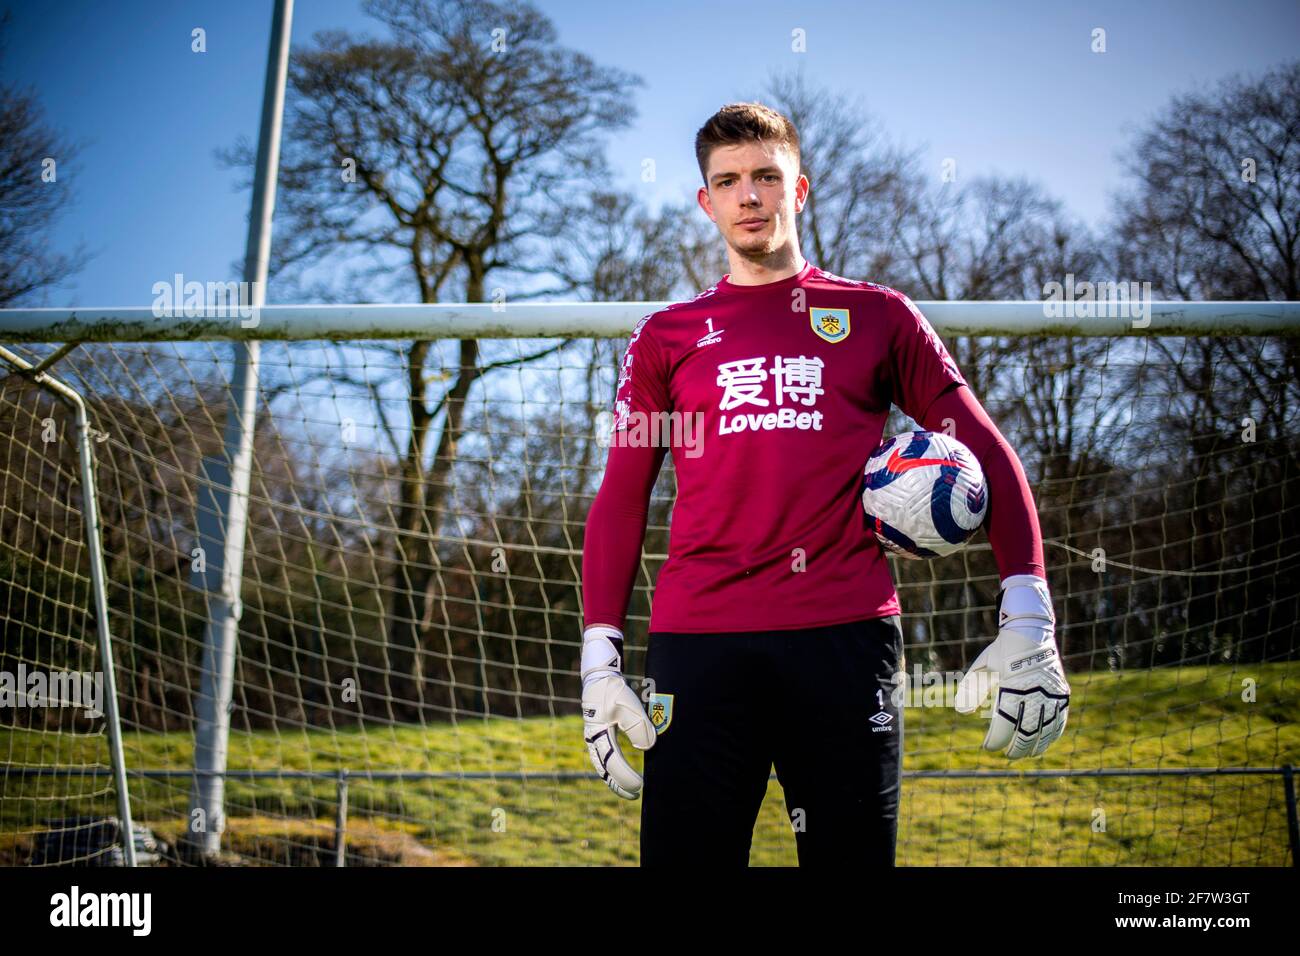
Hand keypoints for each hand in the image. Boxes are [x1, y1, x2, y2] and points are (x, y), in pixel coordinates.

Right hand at [580, 625, 654, 798]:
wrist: (599, 676)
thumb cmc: (614, 690)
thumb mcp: (630, 705)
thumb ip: (639, 727)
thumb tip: (647, 748)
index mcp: (599, 734)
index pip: (613, 763)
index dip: (626, 777)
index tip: (641, 785)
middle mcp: (593, 740)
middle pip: (604, 770)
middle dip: (619, 784)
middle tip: (636, 794)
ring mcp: (593, 738)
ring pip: (601, 766)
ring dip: (614, 779)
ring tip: (628, 790)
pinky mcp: (596, 735)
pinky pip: (602, 758)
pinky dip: (611, 769)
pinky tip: (620, 772)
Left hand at [954, 575, 1069, 758]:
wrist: (1030, 632)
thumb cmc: (1001, 652)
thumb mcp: (982, 668)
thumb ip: (972, 690)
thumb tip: (961, 710)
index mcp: (1011, 690)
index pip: (1003, 726)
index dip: (996, 740)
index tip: (989, 746)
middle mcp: (1033, 694)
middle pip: (1026, 733)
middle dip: (1016, 748)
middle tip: (1008, 754)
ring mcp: (1050, 695)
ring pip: (1045, 731)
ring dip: (1035, 746)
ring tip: (1025, 753)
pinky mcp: (1061, 694)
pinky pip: (1059, 721)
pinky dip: (1052, 735)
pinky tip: (1044, 743)